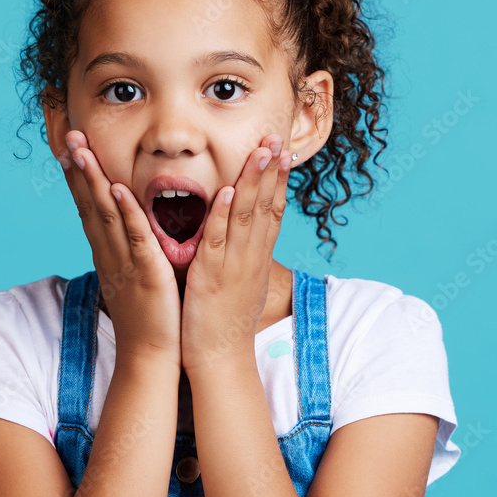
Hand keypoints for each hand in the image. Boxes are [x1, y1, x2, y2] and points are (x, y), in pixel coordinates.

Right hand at [58, 130, 181, 366]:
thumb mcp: (134, 275)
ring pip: (104, 213)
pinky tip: (116, 189)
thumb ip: (130, 249)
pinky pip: (134, 238)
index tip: (67, 143)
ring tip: (79, 148)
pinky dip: (125, 213)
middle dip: (76, 165)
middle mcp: (109, 252)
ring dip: (92, 179)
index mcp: (108, 251)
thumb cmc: (148, 317)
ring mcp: (124, 261)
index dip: (77, 173)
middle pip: (88, 201)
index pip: (88, 204)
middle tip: (64, 132)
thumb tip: (127, 228)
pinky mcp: (145, 273)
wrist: (150, 356)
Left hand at [181, 134, 291, 373]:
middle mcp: (250, 258)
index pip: (273, 212)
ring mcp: (233, 265)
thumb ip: (245, 260)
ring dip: (254, 182)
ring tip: (261, 151)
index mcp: (256, 259)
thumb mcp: (243, 286)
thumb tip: (250, 242)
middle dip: (272, 170)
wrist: (220, 359)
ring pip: (246, 217)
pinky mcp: (211, 276)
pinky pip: (218, 241)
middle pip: (266, 207)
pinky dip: (223, 216)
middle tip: (278, 137)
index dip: (279, 181)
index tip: (285, 153)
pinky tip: (228, 192)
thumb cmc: (226, 324)